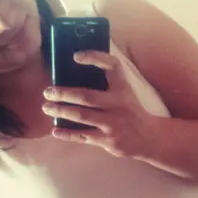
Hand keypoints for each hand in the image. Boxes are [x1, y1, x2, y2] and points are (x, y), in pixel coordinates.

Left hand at [42, 51, 160, 157]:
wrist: (150, 138)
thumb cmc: (131, 112)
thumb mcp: (125, 94)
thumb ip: (107, 85)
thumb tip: (74, 75)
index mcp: (123, 89)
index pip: (112, 66)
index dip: (94, 58)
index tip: (76, 56)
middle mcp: (118, 105)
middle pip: (86, 96)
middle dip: (63, 93)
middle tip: (47, 92)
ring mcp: (113, 124)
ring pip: (81, 116)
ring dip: (61, 111)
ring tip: (47, 108)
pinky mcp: (108, 141)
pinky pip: (83, 136)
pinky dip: (67, 134)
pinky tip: (55, 131)